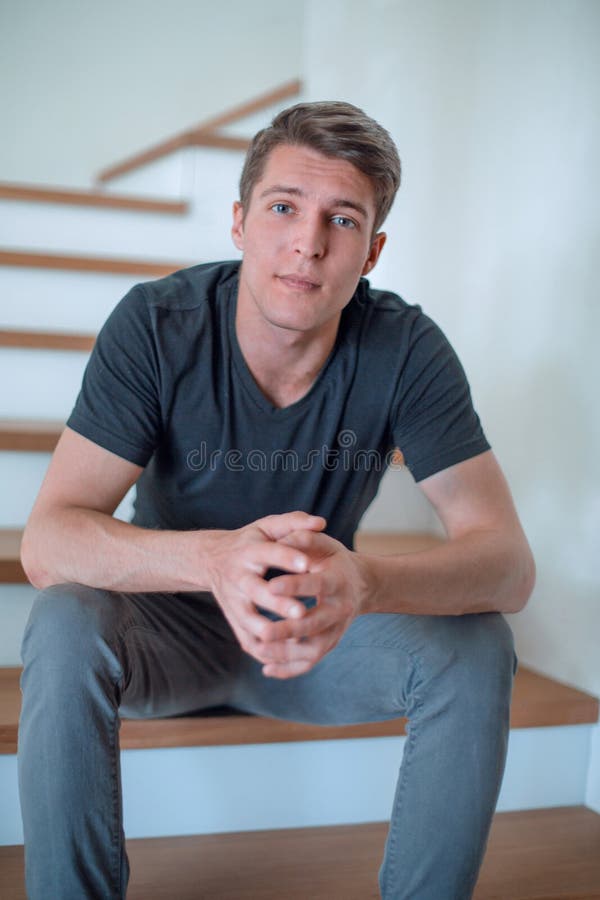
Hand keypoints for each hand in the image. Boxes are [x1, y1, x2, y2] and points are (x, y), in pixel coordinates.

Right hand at [204, 511, 325, 665]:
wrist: (211, 559)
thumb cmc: (250, 541)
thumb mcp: (267, 526)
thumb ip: (294, 522)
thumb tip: (321, 522)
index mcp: (249, 551)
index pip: (268, 553)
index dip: (287, 558)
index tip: (307, 565)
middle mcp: (238, 577)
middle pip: (256, 592)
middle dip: (278, 603)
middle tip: (302, 611)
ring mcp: (233, 601)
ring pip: (249, 621)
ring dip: (270, 632)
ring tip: (295, 641)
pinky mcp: (233, 619)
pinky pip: (247, 640)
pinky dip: (265, 651)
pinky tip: (287, 657)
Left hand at [256, 531, 371, 678]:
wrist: (359, 584)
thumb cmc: (333, 559)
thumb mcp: (323, 543)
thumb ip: (303, 538)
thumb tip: (281, 541)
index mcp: (339, 581)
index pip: (318, 584)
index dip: (295, 586)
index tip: (271, 586)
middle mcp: (340, 609)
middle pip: (316, 624)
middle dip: (289, 629)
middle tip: (263, 631)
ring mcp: (336, 630)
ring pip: (312, 650)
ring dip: (285, 654)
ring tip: (258, 648)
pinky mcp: (329, 644)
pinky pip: (310, 662)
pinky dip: (289, 669)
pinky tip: (267, 668)